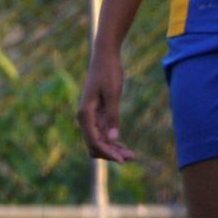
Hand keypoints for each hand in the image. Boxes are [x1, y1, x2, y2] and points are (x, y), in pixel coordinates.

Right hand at [76, 45, 134, 162]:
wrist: (105, 57)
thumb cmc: (108, 72)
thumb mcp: (113, 93)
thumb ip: (112, 116)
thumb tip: (113, 139)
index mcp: (85, 114)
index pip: (94, 142)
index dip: (108, 153)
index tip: (122, 160)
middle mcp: (85, 118)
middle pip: (95, 145)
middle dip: (111, 154)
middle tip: (132, 157)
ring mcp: (91, 118)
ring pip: (100, 142)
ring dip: (113, 150)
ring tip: (132, 155)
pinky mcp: (98, 115)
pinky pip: (103, 134)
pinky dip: (113, 142)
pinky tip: (125, 146)